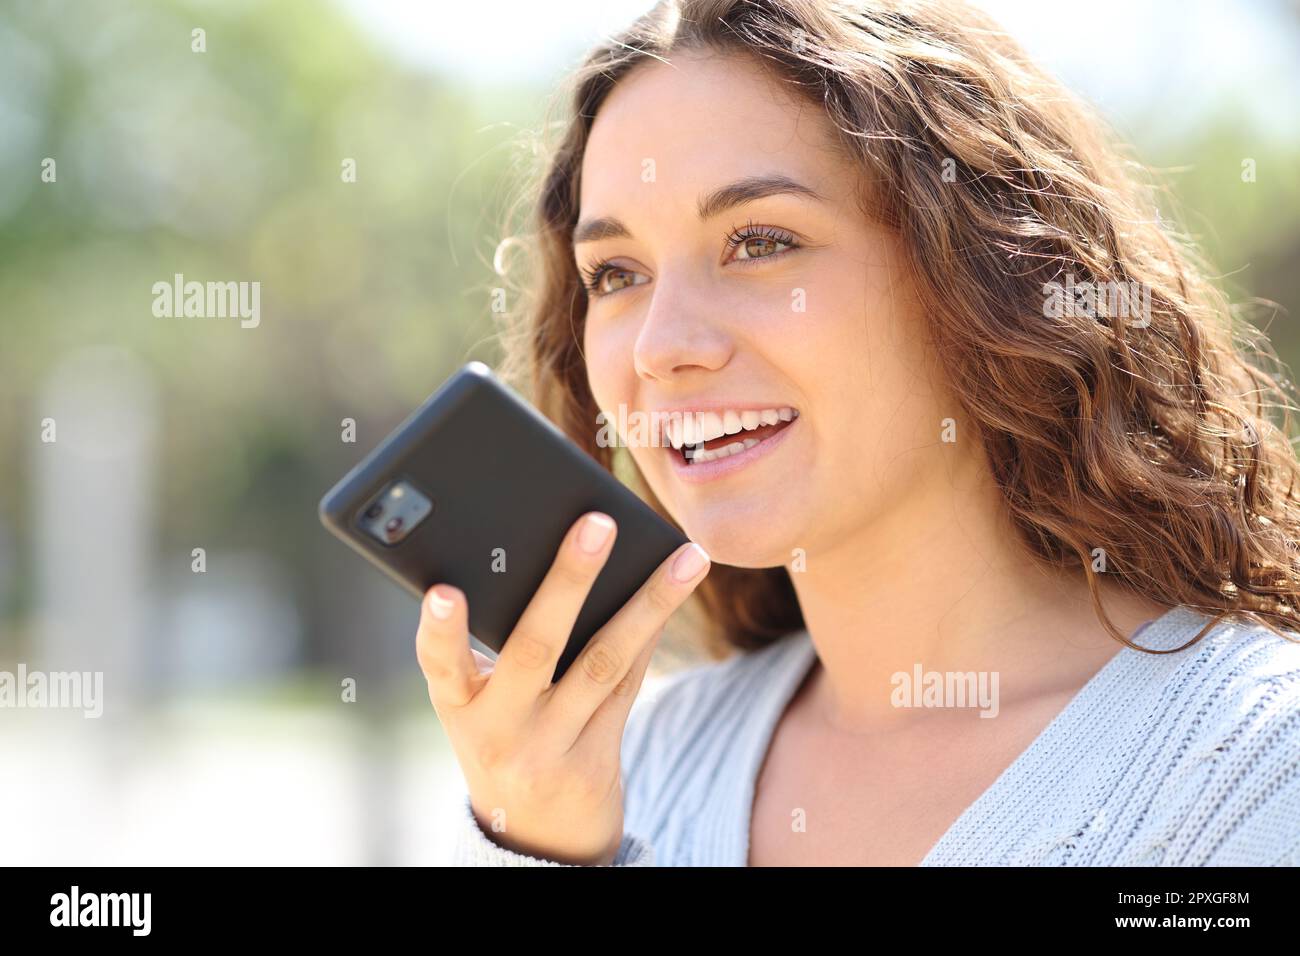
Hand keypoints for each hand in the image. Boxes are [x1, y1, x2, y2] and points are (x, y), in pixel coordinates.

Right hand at [416, 511, 710, 864]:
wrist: (533, 838)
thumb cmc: (501, 736)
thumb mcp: (478, 706)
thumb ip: (496, 649)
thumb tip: (558, 556)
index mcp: (457, 707)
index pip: (438, 665)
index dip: (440, 630)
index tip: (445, 591)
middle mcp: (499, 730)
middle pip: (536, 647)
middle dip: (568, 580)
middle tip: (597, 523)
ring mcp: (549, 749)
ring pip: (604, 661)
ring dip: (650, 602)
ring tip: (687, 558)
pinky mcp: (596, 760)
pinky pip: (629, 682)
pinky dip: (652, 630)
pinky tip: (675, 589)